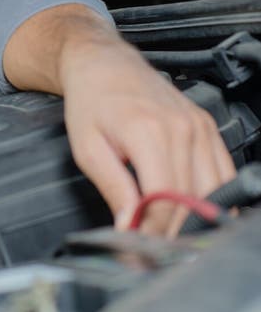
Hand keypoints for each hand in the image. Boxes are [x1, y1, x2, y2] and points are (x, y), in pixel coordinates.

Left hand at [3, 3, 236, 236]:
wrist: (104, 63)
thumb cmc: (92, 99)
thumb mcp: (88, 148)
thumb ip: (114, 188)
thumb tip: (130, 226)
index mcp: (149, 132)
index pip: (165, 200)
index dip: (154, 232)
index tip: (138, 248)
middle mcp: (181, 128)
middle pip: (191, 200)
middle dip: (172, 232)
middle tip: (152, 248)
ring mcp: (198, 126)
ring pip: (213, 190)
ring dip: (195, 218)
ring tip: (170, 233)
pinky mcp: (206, 127)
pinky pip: (223, 171)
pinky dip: (214, 197)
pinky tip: (195, 211)